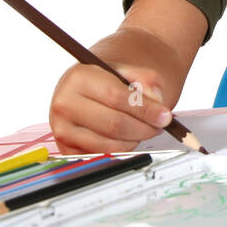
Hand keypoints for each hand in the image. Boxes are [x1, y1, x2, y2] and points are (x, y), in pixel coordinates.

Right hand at [48, 62, 174, 154]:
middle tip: (160, 126)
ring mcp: (61, 128)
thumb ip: (148, 80)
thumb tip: (156, 101)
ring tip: (145, 129)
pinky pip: (101, 155)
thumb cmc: (112, 80)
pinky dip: (121, 149)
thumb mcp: (131, 71)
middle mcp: (64, 103)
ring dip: (134, 140)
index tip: (165, 116)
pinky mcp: (65, 148)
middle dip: (143, 128)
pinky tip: (128, 137)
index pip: (116, 97)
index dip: (145, 109)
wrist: (90, 88)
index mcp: (78, 77)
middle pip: (113, 124)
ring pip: (108, 144)